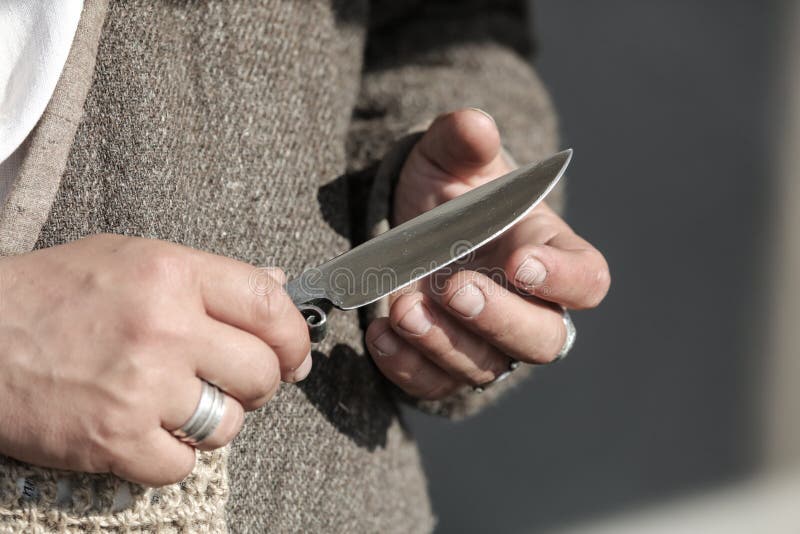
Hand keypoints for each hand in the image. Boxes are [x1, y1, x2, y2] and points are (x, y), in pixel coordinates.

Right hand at [0, 234, 309, 485]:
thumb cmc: (55, 294)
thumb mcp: (134, 258)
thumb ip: (211, 275)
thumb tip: (277, 284)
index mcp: (173, 274)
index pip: (271, 305)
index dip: (295, 335)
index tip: (294, 352)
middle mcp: (165, 328)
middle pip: (261, 372)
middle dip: (260, 383)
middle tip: (234, 380)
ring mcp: (141, 387)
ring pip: (229, 423)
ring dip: (213, 421)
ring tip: (177, 403)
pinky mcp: (115, 438)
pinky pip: (183, 464)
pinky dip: (171, 456)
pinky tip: (146, 431)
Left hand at [365, 109, 609, 398]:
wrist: (408, 226)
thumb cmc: (449, 191)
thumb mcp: (450, 157)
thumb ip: (463, 141)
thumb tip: (474, 124)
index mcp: (548, 254)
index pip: (586, 280)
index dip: (564, 279)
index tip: (521, 261)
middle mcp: (526, 306)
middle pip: (544, 339)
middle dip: (500, 319)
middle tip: (458, 288)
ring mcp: (485, 342)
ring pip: (486, 367)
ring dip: (445, 343)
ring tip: (404, 307)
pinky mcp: (441, 364)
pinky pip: (433, 383)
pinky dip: (406, 366)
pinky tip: (379, 334)